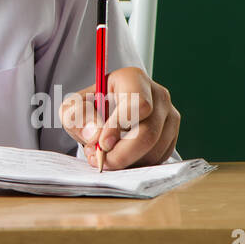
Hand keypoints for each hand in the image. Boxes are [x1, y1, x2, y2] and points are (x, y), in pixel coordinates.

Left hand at [60, 66, 180, 169]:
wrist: (103, 115)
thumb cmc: (89, 107)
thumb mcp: (73, 108)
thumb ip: (77, 116)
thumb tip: (95, 134)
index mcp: (133, 79)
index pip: (138, 104)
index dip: (120, 126)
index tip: (102, 144)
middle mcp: (158, 95)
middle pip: (149, 132)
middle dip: (123, 154)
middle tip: (101, 161)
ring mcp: (169, 116)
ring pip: (155, 149)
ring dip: (128, 162)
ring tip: (105, 159)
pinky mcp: (171, 136)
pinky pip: (159, 158)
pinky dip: (138, 164)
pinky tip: (119, 159)